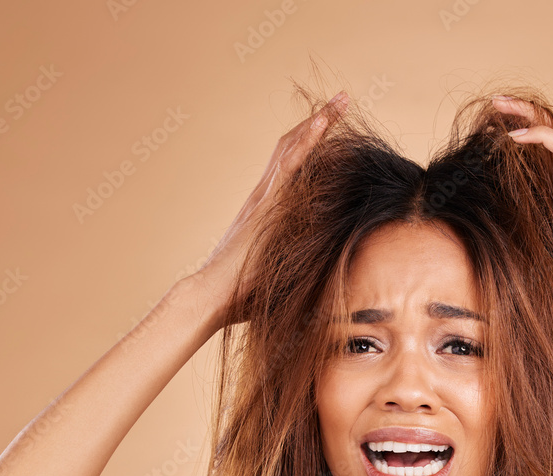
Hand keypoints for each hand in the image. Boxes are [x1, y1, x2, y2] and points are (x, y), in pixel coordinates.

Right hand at [189, 91, 350, 325]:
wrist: (212, 298)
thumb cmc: (241, 296)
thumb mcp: (279, 276)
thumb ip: (296, 269)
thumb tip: (322, 280)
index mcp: (265, 211)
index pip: (291, 167)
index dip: (311, 145)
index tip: (331, 128)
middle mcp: (263, 196)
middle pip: (292, 147)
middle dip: (319, 123)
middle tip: (340, 101)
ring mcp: (264, 198)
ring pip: (292, 147)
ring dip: (318, 122)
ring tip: (339, 100)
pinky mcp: (267, 204)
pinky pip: (290, 163)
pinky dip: (307, 141)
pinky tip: (323, 123)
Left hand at [491, 96, 552, 321]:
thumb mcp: (552, 254)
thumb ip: (536, 243)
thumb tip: (504, 254)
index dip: (531, 133)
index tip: (499, 128)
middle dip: (526, 113)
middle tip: (496, 106)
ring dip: (527, 114)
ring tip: (498, 108)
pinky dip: (536, 136)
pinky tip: (511, 137)